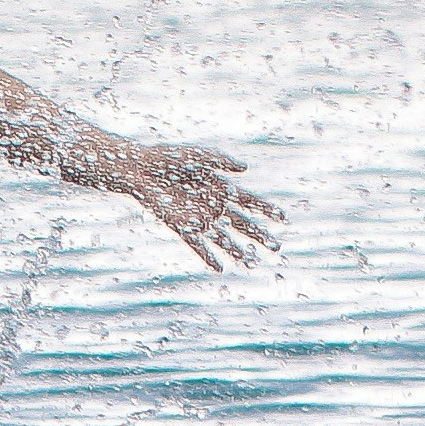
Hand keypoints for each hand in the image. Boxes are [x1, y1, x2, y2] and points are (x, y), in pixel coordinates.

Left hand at [92, 141, 281, 268]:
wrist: (142, 170)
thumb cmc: (169, 159)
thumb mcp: (200, 156)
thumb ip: (222, 162)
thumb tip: (244, 169)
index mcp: (219, 187)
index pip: (248, 201)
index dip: (265, 209)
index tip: (283, 218)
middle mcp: (212, 205)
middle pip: (241, 224)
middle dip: (259, 236)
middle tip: (276, 247)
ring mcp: (198, 218)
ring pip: (223, 238)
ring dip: (237, 251)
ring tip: (251, 264)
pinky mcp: (182, 226)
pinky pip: (197, 245)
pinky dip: (207, 256)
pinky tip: (219, 268)